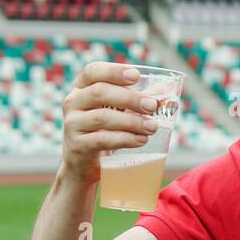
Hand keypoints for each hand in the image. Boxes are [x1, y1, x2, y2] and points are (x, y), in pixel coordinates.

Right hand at [59, 62, 159, 185]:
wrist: (85, 167)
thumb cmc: (104, 133)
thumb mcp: (118, 113)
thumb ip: (138, 101)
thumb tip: (167, 91)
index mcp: (81, 88)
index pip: (93, 71)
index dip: (114, 71)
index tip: (136, 76)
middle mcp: (72, 102)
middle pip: (100, 92)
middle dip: (130, 98)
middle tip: (152, 106)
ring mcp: (72, 124)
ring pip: (103, 117)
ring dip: (132, 121)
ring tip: (152, 127)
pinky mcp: (77, 146)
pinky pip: (102, 139)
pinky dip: (125, 139)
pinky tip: (141, 140)